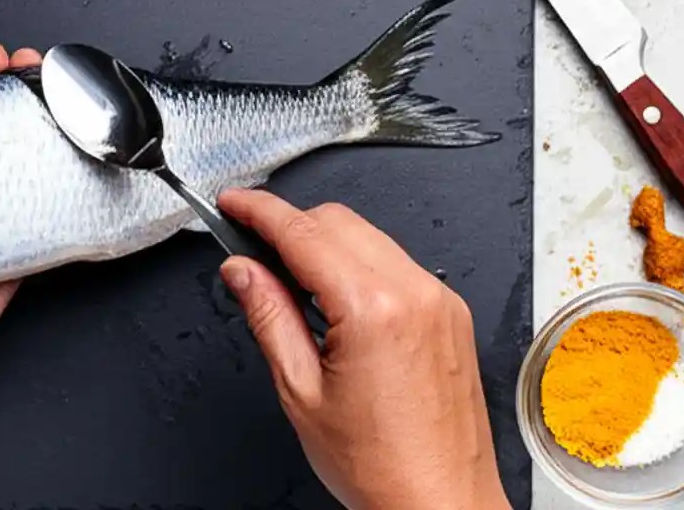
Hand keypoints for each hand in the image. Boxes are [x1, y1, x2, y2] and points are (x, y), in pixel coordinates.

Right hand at [217, 190, 510, 509]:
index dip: (259, 211)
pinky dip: (358, 263)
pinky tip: (333, 297)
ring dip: (324, 241)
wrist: (441, 505)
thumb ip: (268, 316)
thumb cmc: (380, 467)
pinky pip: (396, 262)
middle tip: (250, 246)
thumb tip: (242, 270)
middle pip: (338, 220)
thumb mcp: (301, 390)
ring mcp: (440, 301)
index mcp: (373, 309)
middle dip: (289, 223)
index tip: (233, 204)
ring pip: (369, 235)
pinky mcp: (451, 314)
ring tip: (288, 280)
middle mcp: (415, 293)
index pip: (303, 232)